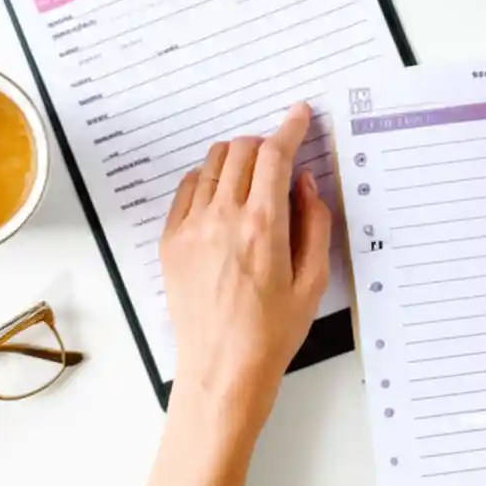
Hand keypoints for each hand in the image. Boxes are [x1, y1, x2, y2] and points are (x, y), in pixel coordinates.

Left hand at [159, 103, 330, 421]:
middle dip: (265, 143)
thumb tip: (304, 182)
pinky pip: (186, 189)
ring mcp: (191, 228)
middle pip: (241, 150)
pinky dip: (206, 179)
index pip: (274, 155)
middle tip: (279, 156)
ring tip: (251, 177)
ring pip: (211, 164)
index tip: (300, 115)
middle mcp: (223, 219)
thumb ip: (314, 223)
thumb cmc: (271, 333)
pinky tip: (221, 195)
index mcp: (263, 227)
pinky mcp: (171, 242)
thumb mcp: (312, 280)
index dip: (290, 128)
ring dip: (236, 158)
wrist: (222, 370)